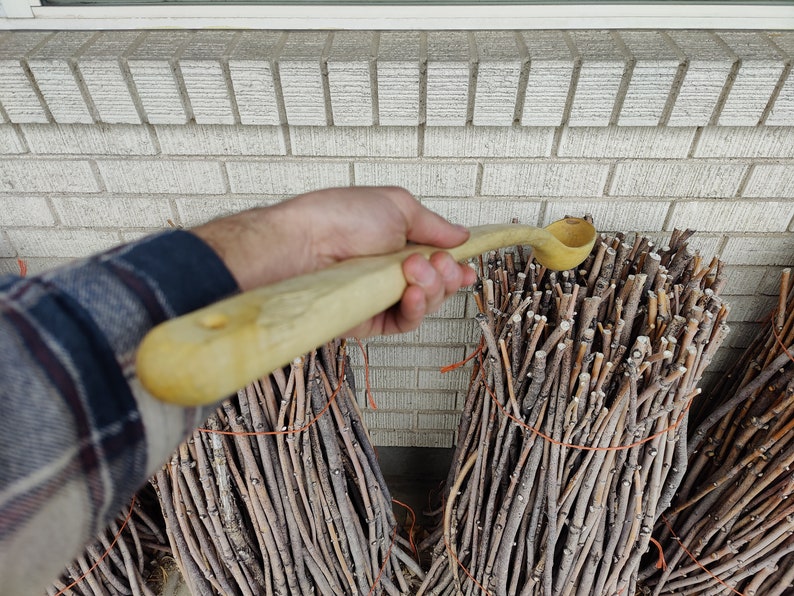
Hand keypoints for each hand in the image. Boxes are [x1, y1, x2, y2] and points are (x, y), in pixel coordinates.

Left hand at [191, 186, 476, 336]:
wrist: (304, 244)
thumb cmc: (340, 217)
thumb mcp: (398, 206)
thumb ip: (434, 225)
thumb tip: (462, 235)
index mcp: (397, 243)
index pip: (437, 261)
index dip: (455, 266)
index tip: (466, 266)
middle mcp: (390, 272)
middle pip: (438, 285)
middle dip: (445, 274)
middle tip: (434, 262)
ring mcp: (381, 298)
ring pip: (426, 305)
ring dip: (432, 288)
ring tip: (414, 271)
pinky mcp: (370, 321)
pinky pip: (405, 323)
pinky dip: (417, 309)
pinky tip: (413, 293)